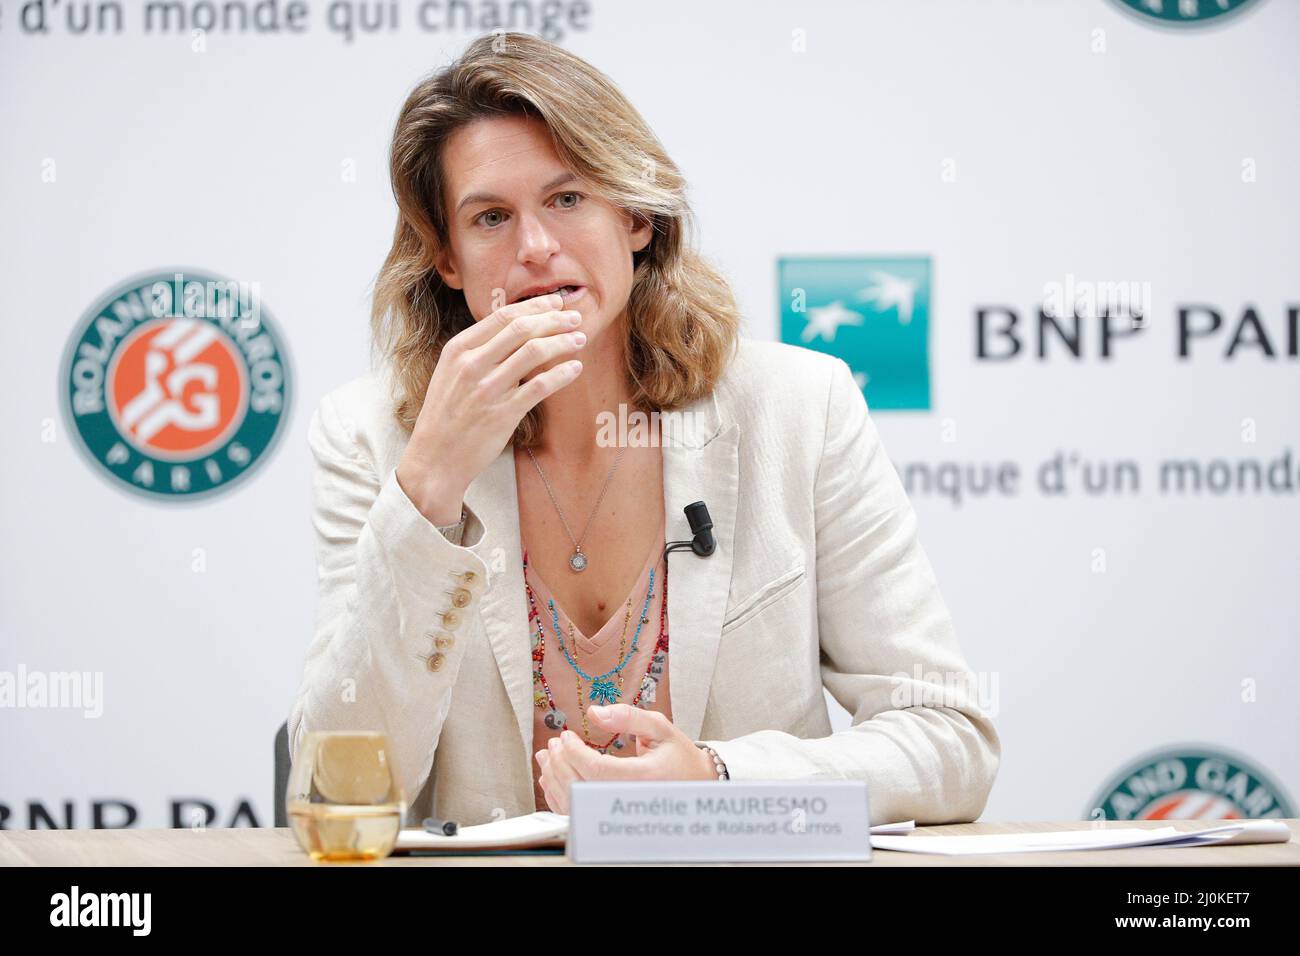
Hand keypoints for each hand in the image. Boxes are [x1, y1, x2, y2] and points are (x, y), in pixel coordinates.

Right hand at [395, 291, 585, 524]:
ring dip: (562, 342)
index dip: (535, 307)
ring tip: (579, 340)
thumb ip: (479, 350)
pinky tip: (575, 369)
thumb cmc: (447, 414)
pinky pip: (540, 386)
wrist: (436, 458)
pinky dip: (562, 374)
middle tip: (576, 318)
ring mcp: (488, 388)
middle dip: (555, 319)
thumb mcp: (451, 373)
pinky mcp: (503, 413)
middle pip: (522, 329)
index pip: (503, 316)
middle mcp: (472, 364)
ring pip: (534, 352)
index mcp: (458, 349)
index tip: (557, 304)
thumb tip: (516, 329)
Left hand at [533, 704, 717, 814]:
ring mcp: (620, 814)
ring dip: (554, 779)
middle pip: (581, 787)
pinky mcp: (611, 820)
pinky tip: (551, 779)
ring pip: (575, 804)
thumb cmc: (679, 758)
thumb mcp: (660, 728)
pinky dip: (559, 797)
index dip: (575, 752)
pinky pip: (578, 815)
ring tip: (548, 757)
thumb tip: (595, 713)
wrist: (696, 786)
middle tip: (555, 743)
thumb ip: (628, 717)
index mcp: (644, 778)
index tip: (567, 735)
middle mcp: (630, 801)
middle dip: (560, 762)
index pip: (597, 769)